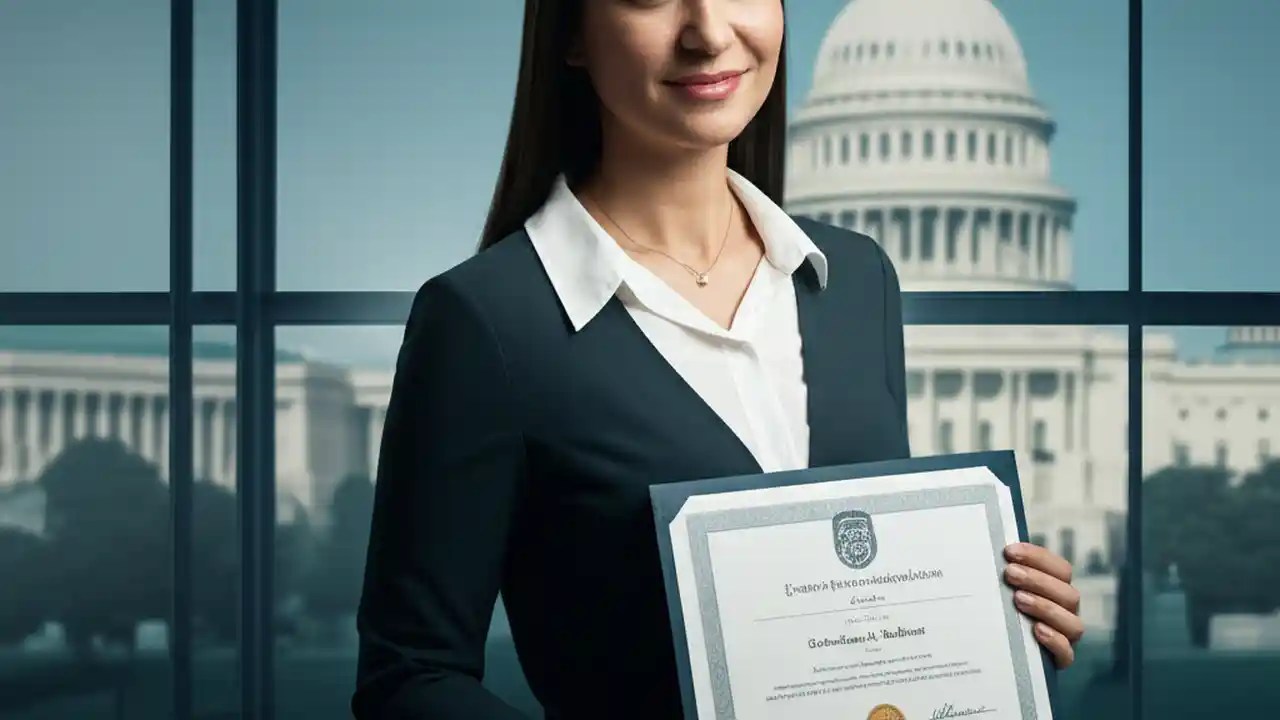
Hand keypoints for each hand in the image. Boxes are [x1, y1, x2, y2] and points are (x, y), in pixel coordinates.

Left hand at [1003, 542, 1083, 668]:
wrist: (993, 653)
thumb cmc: (997, 611)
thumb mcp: (998, 589)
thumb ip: (1001, 573)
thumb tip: (988, 550)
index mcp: (1056, 590)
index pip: (1060, 569)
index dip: (1038, 557)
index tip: (1009, 552)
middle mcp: (1065, 612)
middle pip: (1067, 593)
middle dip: (1037, 580)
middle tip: (1010, 574)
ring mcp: (1065, 637)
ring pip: (1072, 622)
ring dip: (1045, 607)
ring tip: (1018, 599)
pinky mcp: (1059, 660)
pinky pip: (1067, 653)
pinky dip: (1054, 640)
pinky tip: (1036, 630)